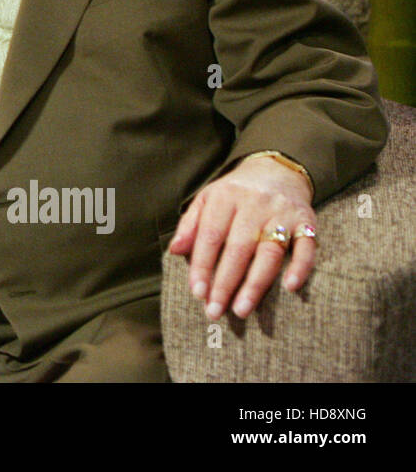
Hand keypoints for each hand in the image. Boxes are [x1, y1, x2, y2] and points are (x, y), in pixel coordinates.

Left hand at [168, 156, 316, 319]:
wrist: (276, 170)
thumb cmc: (234, 194)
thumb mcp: (207, 200)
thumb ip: (190, 225)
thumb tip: (175, 251)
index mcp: (225, 197)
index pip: (210, 235)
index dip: (202, 265)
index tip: (196, 292)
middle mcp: (254, 203)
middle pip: (238, 248)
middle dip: (225, 282)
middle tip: (215, 311)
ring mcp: (282, 212)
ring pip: (269, 252)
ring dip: (255, 283)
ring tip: (242, 309)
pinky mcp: (306, 221)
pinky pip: (306, 246)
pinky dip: (300, 267)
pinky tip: (290, 287)